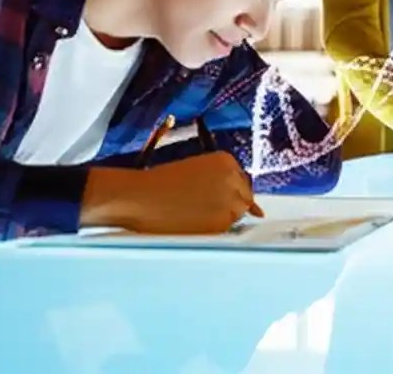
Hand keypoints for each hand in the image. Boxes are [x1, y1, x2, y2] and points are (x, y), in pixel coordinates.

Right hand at [81, 151, 263, 233]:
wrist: (140, 197)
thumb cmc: (160, 183)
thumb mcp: (196, 170)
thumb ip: (222, 182)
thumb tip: (252, 207)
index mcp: (226, 161)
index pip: (242, 180)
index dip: (228, 191)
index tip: (215, 196)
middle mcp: (233, 179)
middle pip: (244, 198)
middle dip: (228, 204)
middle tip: (202, 208)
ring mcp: (230, 202)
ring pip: (237, 215)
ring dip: (221, 217)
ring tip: (193, 214)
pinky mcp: (221, 223)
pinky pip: (226, 230)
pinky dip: (213, 229)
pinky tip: (192, 222)